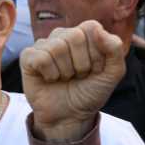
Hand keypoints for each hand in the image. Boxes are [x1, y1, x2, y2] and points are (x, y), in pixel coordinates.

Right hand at [21, 21, 127, 143]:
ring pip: (57, 47)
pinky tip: (50, 79)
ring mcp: (44, 45)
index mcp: (84, 34)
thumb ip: (115, 49)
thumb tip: (99, 29)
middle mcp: (63, 35)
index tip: (95, 68)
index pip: (91, 28)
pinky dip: (50, 74)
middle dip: (81, 63)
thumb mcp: (113, 74)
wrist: (71, 116)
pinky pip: (41, 58)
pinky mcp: (28, 57)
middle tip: (79, 75)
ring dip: (65, 71)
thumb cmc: (90, 92)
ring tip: (65, 78)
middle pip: (75, 36)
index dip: (96, 52)